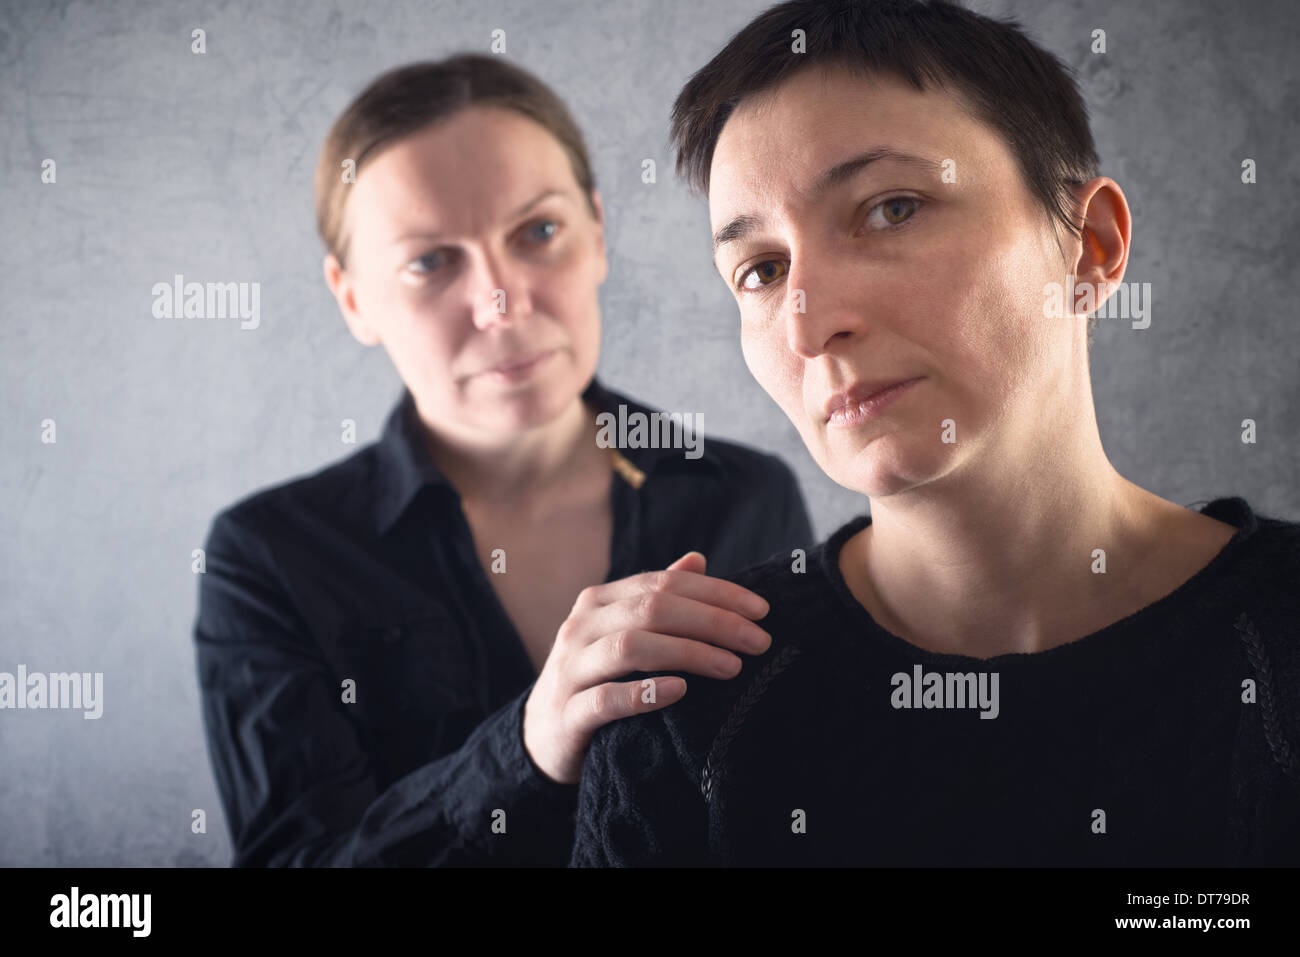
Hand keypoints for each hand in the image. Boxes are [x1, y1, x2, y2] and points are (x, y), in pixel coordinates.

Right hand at [521, 551, 770, 784]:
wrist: (542, 736)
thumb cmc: (596, 678)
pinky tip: (680, 692)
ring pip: (631, 647)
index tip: (762, 610)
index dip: (716, 592)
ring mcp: (570, 668)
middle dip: (713, 621)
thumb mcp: (622, 632)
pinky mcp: (567, 713)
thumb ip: (656, 597)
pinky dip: (644, 693)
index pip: (664, 583)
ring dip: (688, 653)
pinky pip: (605, 698)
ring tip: (732, 667)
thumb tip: (698, 559)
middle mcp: (581, 626)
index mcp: (600, 601)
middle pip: (653, 609)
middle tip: (759, 641)